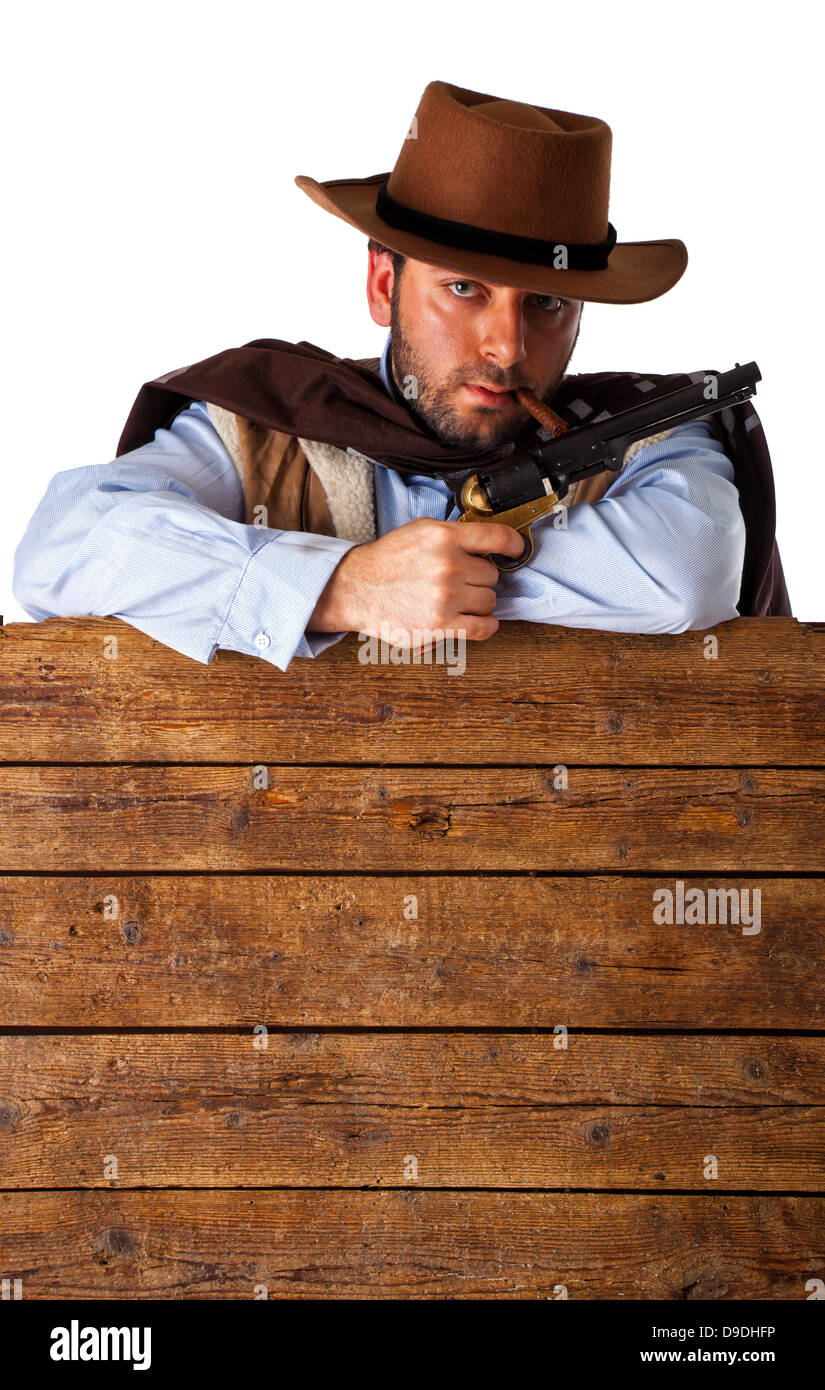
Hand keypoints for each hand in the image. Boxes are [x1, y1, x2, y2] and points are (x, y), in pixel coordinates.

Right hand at [308, 516, 523, 643]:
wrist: (357, 588)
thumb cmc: (388, 561)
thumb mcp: (420, 531)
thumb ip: (454, 536)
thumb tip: (488, 547)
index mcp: (443, 536)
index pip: (498, 538)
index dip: (514, 545)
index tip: (517, 551)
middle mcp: (447, 564)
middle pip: (492, 576)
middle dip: (479, 580)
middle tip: (459, 582)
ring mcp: (445, 596)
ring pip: (489, 601)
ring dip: (478, 603)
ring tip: (456, 601)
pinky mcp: (440, 625)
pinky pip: (484, 627)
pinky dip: (485, 626)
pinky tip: (476, 621)